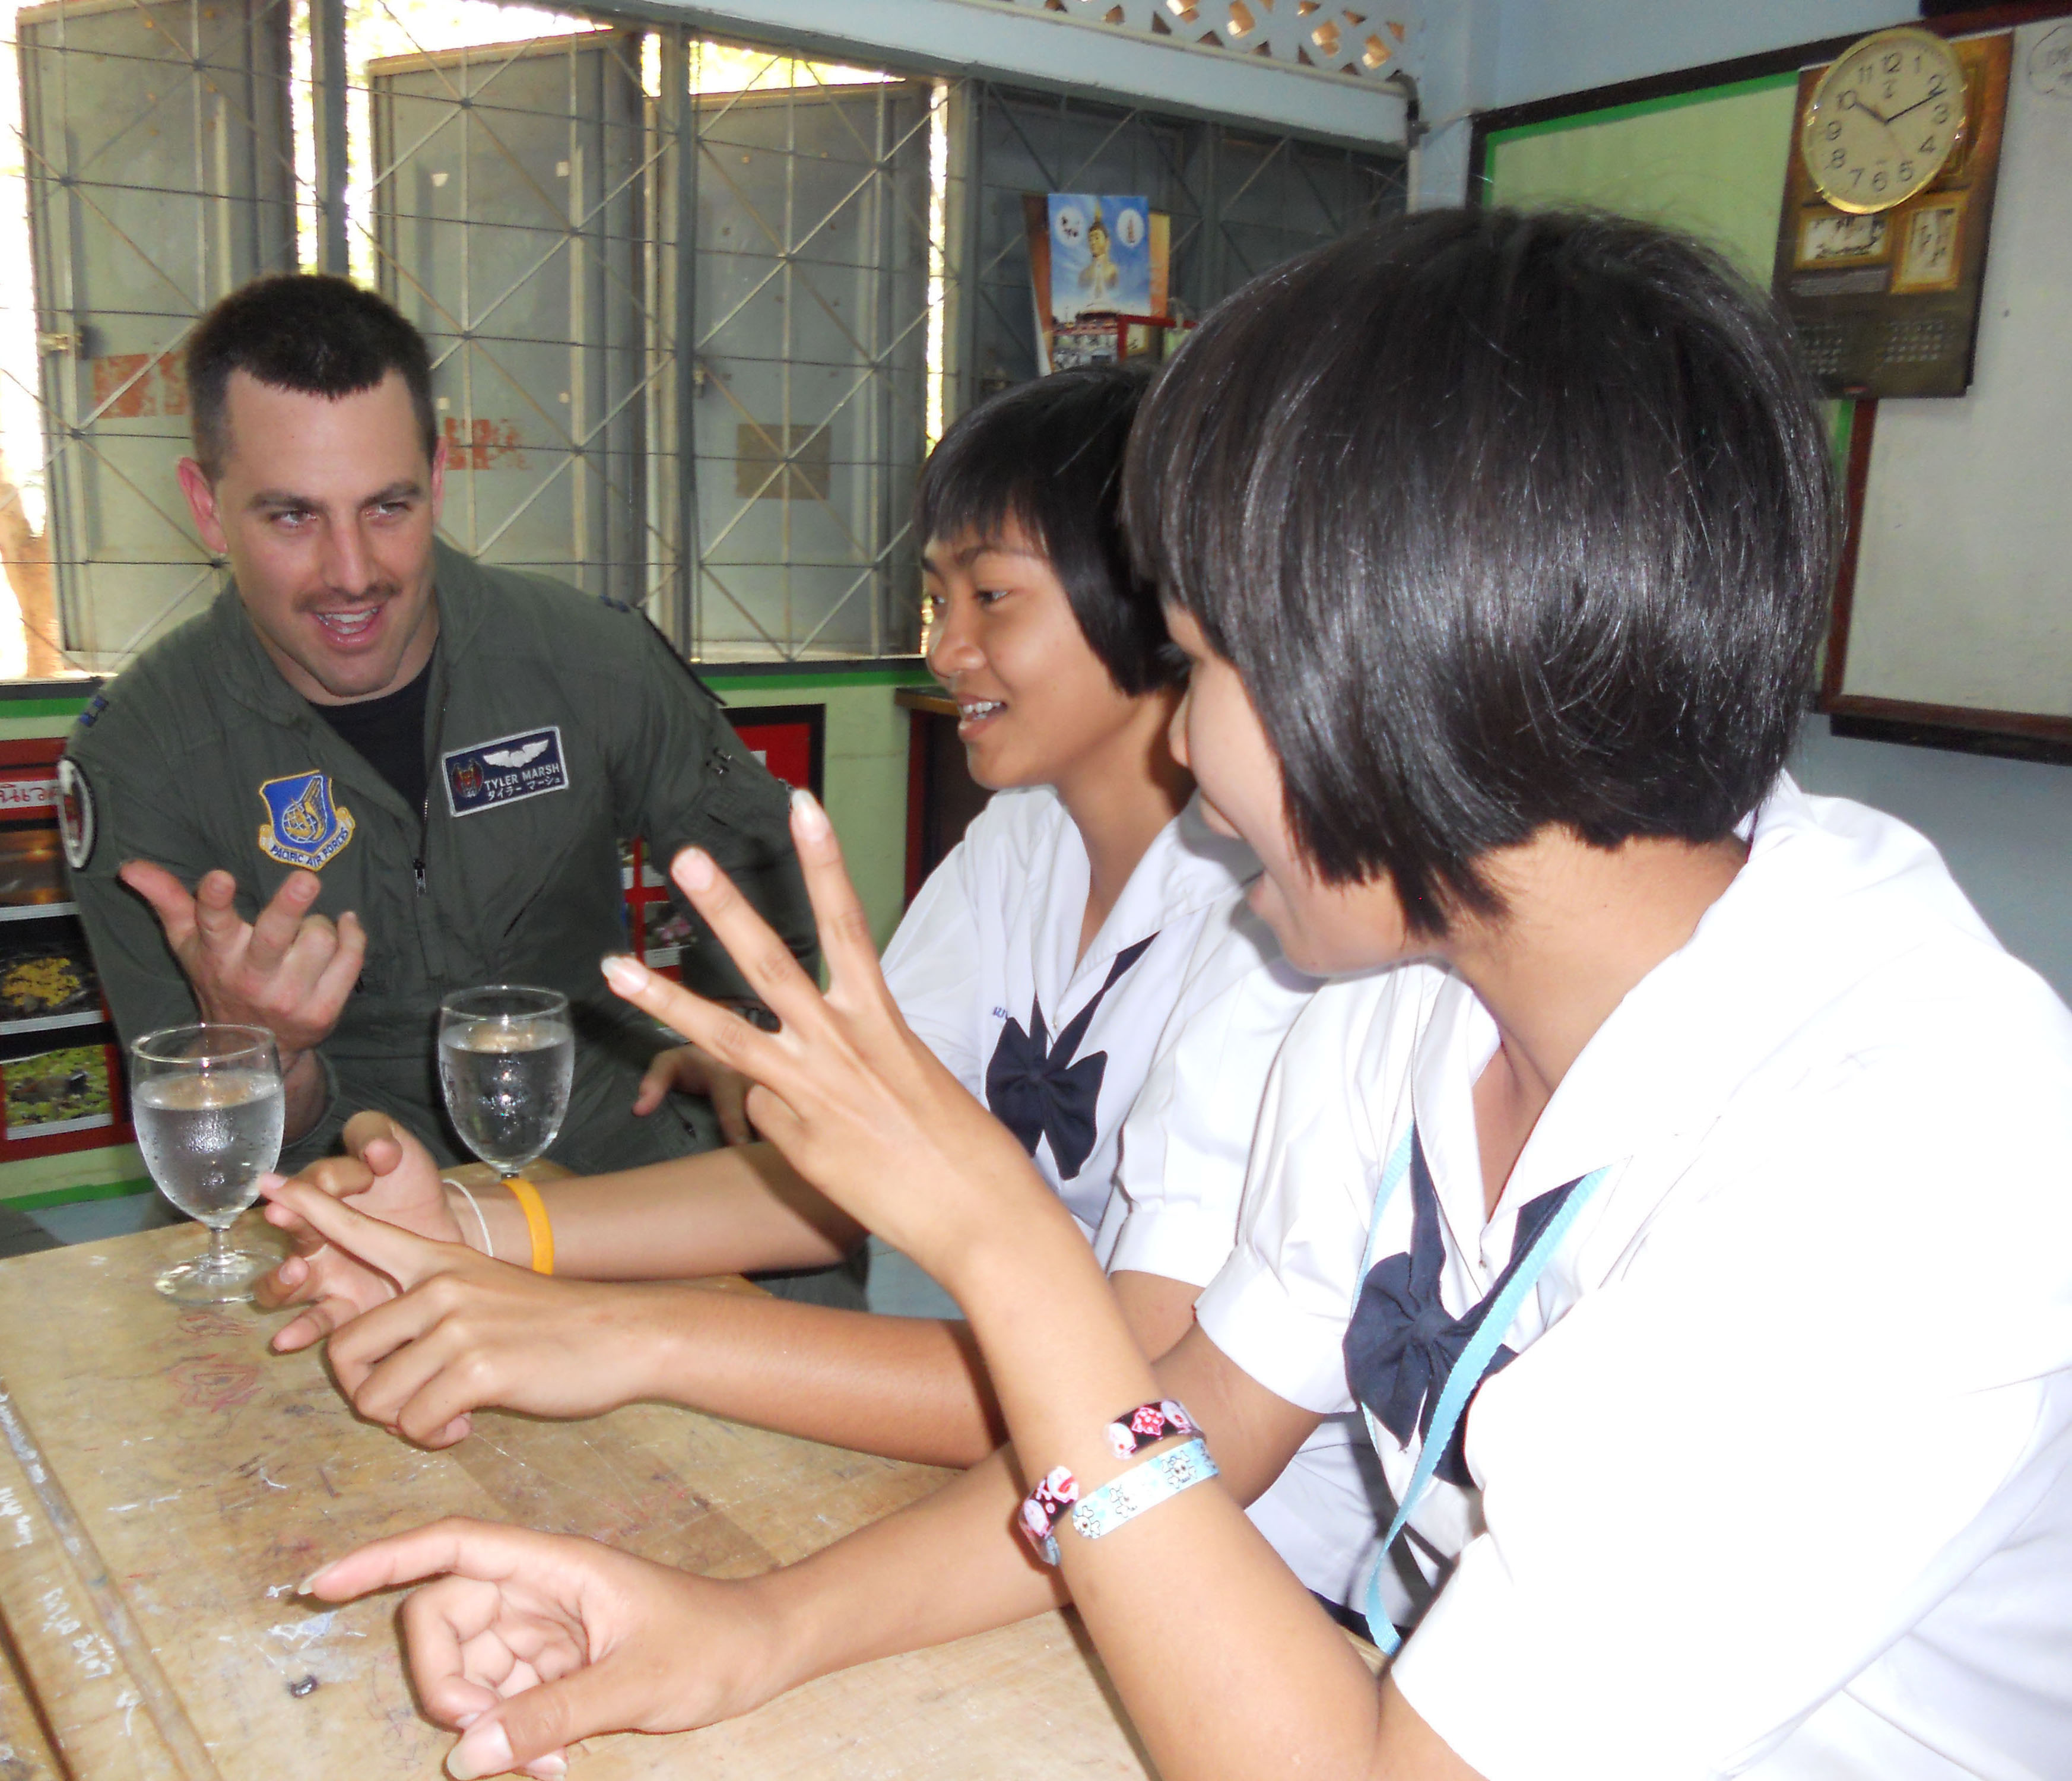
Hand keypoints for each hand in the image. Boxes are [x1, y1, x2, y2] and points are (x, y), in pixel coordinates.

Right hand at [119, 860, 364, 1062]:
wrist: (248, 1047)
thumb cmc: (219, 977)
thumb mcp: (189, 942)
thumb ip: (167, 900)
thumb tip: (130, 866)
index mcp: (218, 954)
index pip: (212, 923)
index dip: (214, 900)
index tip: (219, 877)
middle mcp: (252, 977)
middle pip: (275, 935)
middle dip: (289, 906)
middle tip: (306, 879)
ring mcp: (290, 997)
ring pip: (320, 939)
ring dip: (321, 923)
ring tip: (308, 928)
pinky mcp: (323, 1011)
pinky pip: (350, 960)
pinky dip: (353, 936)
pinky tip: (345, 925)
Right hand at [258, 1112, 463, 1351]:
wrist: (446, 1231)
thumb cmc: (411, 1185)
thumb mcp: (400, 1152)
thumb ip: (381, 1137)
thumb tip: (377, 1150)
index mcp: (324, 1191)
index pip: (317, 1181)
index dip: (326, 1177)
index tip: (343, 1176)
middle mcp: (314, 1234)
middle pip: (291, 1229)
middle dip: (290, 1221)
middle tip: (282, 1214)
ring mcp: (324, 1274)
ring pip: (284, 1283)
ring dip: (281, 1279)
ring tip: (296, 1270)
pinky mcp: (344, 1308)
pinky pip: (315, 1322)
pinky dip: (300, 1331)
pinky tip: (287, 1340)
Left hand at [260, 1178, 661, 1446]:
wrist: (624, 1335)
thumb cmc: (554, 1328)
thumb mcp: (489, 1297)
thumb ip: (433, 1317)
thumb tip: (385, 1375)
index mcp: (438, 1263)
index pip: (361, 1230)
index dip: (310, 1210)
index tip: (266, 1184)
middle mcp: (439, 1286)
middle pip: (346, 1352)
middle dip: (369, 1395)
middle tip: (412, 1404)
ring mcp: (457, 1324)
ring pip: (378, 1398)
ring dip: (406, 1423)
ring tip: (449, 1415)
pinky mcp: (476, 1366)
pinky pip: (416, 1423)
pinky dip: (437, 1437)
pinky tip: (469, 1424)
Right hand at [302, 1519, 788, 1779]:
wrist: (761, 1653)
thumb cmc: (711, 1645)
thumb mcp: (636, 1682)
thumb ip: (551, 1715)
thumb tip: (464, 1753)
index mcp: (554, 1566)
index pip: (451, 1546)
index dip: (383, 1559)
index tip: (321, 1584)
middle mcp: (538, 1591)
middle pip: (443, 1618)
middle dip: (443, 1681)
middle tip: (483, 1735)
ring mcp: (542, 1629)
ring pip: (468, 1669)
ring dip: (486, 1724)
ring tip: (551, 1760)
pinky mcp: (552, 1666)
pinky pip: (501, 1702)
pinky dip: (513, 1738)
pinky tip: (560, 1761)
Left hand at [599, 792, 1060, 1288]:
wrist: (982, 1211)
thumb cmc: (964, 1149)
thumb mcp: (911, 1082)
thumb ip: (837, 1066)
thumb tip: (769, 1081)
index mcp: (882, 1016)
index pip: (843, 925)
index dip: (823, 862)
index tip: (801, 806)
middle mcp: (844, 1041)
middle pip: (773, 960)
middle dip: (727, 906)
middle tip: (687, 857)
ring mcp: (813, 1090)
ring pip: (726, 1035)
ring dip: (666, 999)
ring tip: (614, 966)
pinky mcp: (798, 1137)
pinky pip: (759, 1114)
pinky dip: (775, 1121)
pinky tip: (826, 1148)